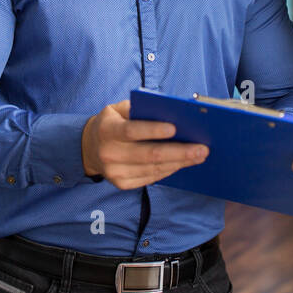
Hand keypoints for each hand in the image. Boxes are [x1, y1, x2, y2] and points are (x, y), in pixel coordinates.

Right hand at [82, 99, 207, 189]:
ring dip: (179, 162)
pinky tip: (183, 163)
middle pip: (149, 154)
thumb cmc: (112, 123)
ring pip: (154, 169)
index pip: (131, 130)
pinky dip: (169, 170)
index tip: (175, 128)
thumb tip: (172, 113)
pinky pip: (151, 178)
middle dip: (179, 152)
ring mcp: (115, 172)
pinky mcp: (122, 184)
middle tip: (202, 149)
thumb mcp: (118, 109)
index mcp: (107, 130)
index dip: (153, 130)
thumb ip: (139, 109)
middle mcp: (109, 153)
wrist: (90, 148)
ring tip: (199, 156)